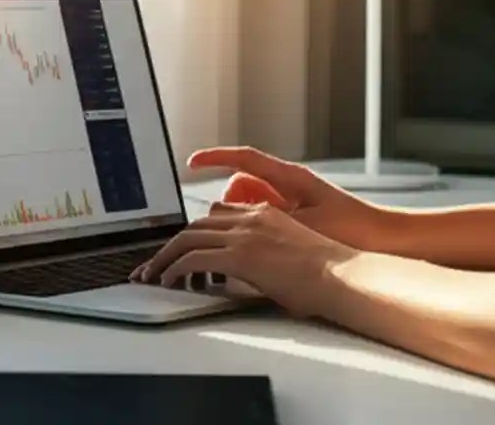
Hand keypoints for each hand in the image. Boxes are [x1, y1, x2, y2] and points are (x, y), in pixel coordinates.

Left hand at [131, 200, 357, 317]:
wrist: (339, 275)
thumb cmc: (326, 272)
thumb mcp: (294, 250)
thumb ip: (269, 252)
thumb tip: (258, 273)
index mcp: (266, 213)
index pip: (219, 213)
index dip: (197, 230)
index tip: (184, 245)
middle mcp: (252, 217)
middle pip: (197, 223)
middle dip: (173, 242)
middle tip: (158, 261)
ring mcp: (244, 234)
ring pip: (188, 237)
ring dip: (166, 256)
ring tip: (154, 273)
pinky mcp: (238, 255)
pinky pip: (192, 258)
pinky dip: (174, 269)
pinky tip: (168, 281)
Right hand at [184, 147, 391, 250]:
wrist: (388, 241)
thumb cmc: (355, 229)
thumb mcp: (307, 223)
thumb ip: (269, 218)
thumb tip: (236, 217)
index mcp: (291, 177)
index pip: (244, 159)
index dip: (214, 158)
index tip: (190, 163)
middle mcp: (290, 185)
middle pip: (242, 186)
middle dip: (230, 205)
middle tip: (234, 228)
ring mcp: (293, 201)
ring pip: (251, 204)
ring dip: (245, 219)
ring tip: (254, 242)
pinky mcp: (298, 218)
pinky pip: (265, 217)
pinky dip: (259, 228)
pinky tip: (265, 249)